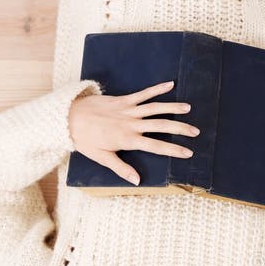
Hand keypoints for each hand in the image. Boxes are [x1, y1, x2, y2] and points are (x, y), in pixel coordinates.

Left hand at [68, 80, 198, 184]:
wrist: (69, 118)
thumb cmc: (85, 140)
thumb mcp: (102, 158)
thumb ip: (121, 168)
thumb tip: (137, 181)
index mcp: (128, 140)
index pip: (156, 146)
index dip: (174, 150)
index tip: (188, 152)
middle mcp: (131, 124)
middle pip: (161, 126)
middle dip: (180, 129)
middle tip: (195, 132)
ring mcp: (128, 110)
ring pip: (155, 108)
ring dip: (173, 107)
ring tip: (188, 108)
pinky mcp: (123, 99)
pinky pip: (143, 93)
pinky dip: (156, 88)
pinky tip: (170, 84)